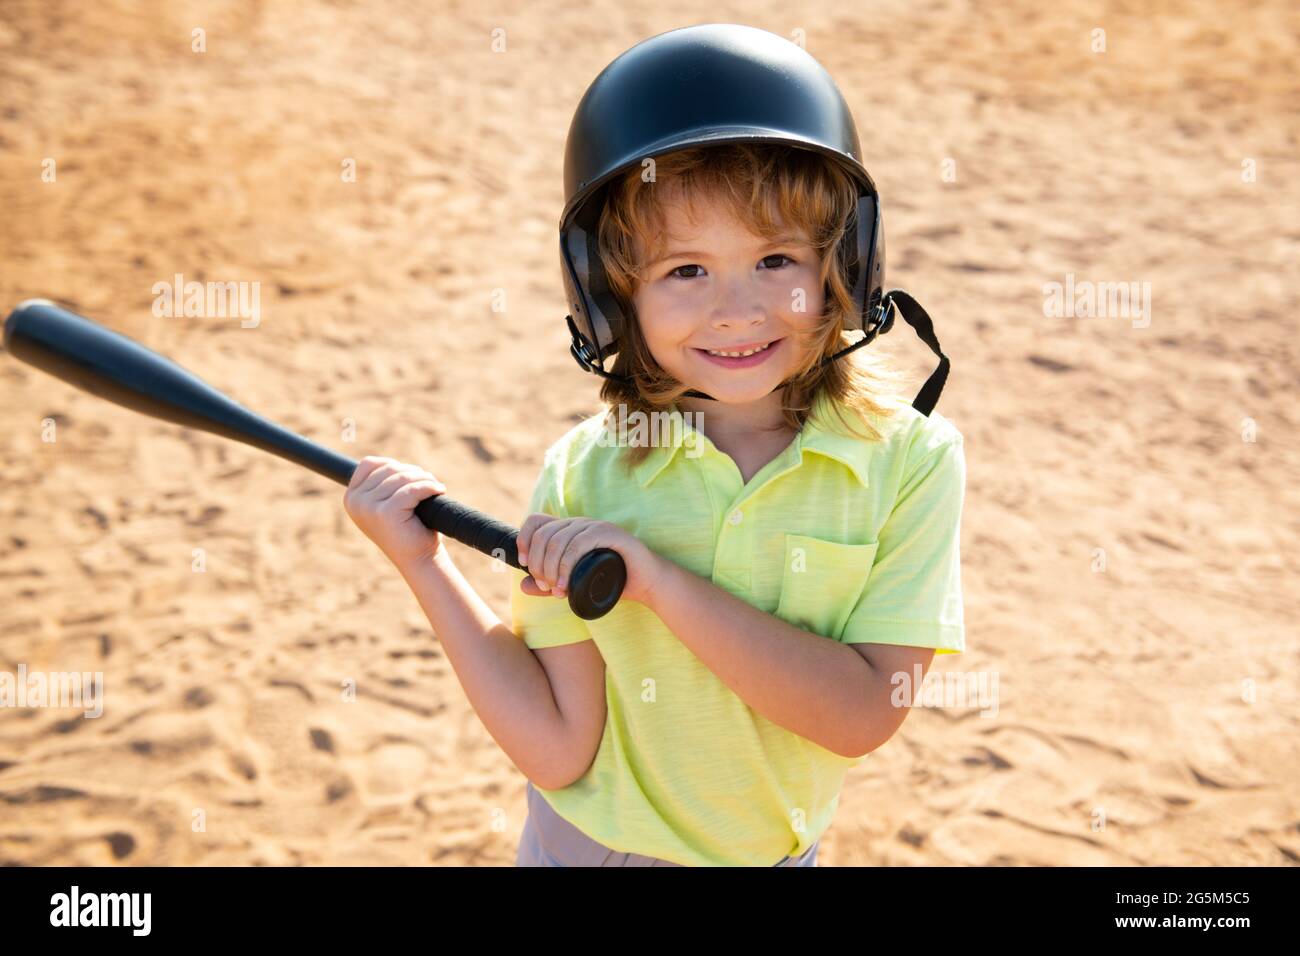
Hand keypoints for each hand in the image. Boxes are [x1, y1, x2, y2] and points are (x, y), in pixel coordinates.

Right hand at [344, 456, 447, 569]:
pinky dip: (429, 487)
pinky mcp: (386, 513)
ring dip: (424, 479)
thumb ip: (382, 484)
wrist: (418, 559)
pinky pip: (412, 489)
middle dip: (413, 472)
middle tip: (429, 484)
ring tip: (434, 487)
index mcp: (351, 498)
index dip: (394, 464)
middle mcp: (355, 502)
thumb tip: (389, 463)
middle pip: (388, 468)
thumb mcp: (387, 503)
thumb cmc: (407, 529)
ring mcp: (368, 507)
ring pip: (402, 477)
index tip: (410, 477)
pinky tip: (438, 491)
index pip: (369, 464)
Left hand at [517, 514, 666, 606]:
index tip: (524, 565)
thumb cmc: (612, 581)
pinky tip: (565, 584)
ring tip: (556, 591)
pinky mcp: (610, 533)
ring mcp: (595, 526)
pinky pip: (578, 544)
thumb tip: (523, 586)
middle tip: (545, 588)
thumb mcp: (574, 584)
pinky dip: (566, 566)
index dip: (524, 540)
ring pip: (558, 540)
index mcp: (569, 529)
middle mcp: (580, 523)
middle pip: (543, 535)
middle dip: (537, 564)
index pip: (536, 522)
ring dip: (550, 569)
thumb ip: (549, 585)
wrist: (647, 583)